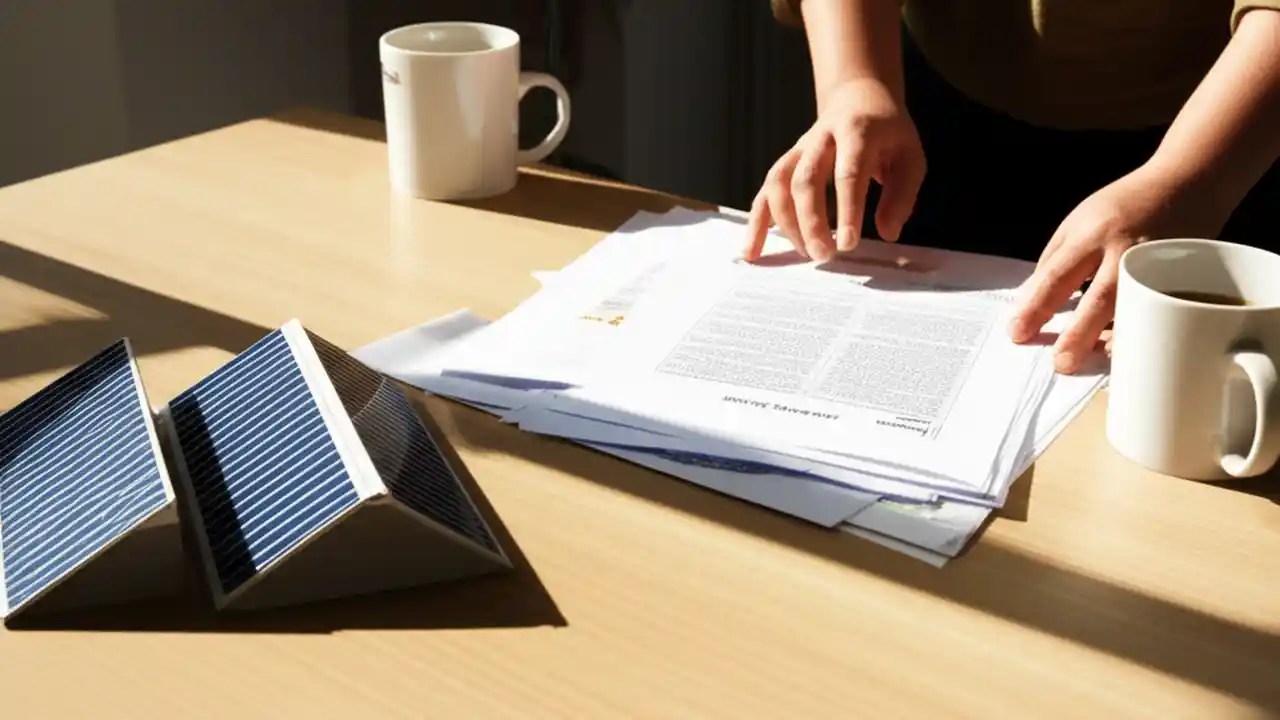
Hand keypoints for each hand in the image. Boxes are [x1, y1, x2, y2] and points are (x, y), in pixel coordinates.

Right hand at [744, 79, 925, 261]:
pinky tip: (753, 252)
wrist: (858, 99)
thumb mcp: (910, 157)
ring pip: (780, 184)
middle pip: (806, 179)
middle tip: (824, 255)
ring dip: (787, 223)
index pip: (848, 173)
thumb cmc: (888, 134)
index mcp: (857, 132)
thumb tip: (887, 233)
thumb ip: (901, 195)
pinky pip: (765, 192)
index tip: (849, 244)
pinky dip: (756, 223)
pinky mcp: (786, 163)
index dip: (847, 209)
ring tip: (807, 253)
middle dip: (811, 221)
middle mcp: (821, 138)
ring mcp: (798, 150)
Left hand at [1008, 162, 1218, 373]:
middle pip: (1100, 297)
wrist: (1186, 183)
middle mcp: (1124, 251)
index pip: (1057, 275)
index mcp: (1090, 235)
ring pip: (1138, 310)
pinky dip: (1144, 332)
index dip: (1035, 306)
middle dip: (1079, 333)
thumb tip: (1029, 306)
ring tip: (1097, 362)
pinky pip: (1161, 311)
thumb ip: (1053, 263)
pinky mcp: (1183, 277)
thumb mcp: (1077, 224)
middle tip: (1061, 363)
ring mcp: (1158, 266)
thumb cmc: (1121, 208)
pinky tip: (1130, 348)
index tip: (1017, 333)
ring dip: (1117, 339)